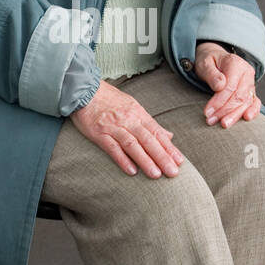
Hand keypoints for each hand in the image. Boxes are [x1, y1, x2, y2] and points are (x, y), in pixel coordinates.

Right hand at [70, 80, 184, 177]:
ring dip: (145, 160)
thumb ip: (150, 123)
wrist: (85, 90)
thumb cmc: (110, 100)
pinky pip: (112, 148)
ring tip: (156, 175)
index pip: (157, 133)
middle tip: (173, 172)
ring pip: (133, 145)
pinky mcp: (99, 133)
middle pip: (148, 140)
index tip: (179, 161)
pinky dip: (122, 159)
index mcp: (138, 114)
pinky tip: (131, 171)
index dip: (169, 147)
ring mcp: (114, 127)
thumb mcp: (133, 107)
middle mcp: (128, 120)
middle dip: (162, 157)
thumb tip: (169, 135)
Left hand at [195, 41, 261, 126]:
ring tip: (223, 124)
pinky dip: (252, 111)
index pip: (230, 87)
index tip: (207, 112)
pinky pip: (255, 102)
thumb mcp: (204, 63)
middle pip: (239, 96)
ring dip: (235, 115)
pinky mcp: (251, 91)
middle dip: (225, 111)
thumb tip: (219, 85)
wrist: (215, 59)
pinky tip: (246, 118)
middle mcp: (246, 73)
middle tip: (211, 120)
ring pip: (246, 102)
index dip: (219, 101)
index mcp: (236, 63)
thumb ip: (211, 73)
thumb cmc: (209, 62)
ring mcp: (250, 82)